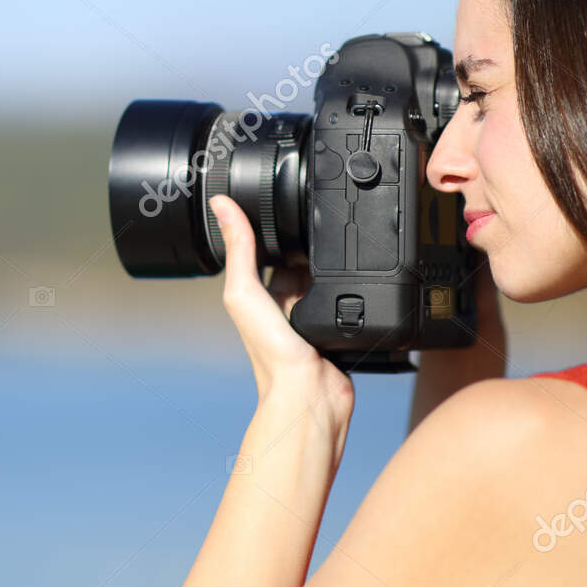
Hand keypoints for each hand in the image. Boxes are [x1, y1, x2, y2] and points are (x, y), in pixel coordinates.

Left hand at [208, 195, 353, 428]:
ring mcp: (316, 312)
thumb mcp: (245, 292)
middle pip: (304, 256)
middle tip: (324, 207)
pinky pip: (353, 292)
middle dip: (313, 238)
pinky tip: (366, 266)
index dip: (276, 221)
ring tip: (347, 231)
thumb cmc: (271, 355)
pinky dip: (358, 281)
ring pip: (331, 272)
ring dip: (338, 258)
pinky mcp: (343, 322)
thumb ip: (239, 250)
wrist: (311, 395)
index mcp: (262, 291)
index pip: (270, 246)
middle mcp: (288, 300)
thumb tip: (221, 205)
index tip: (281, 190)